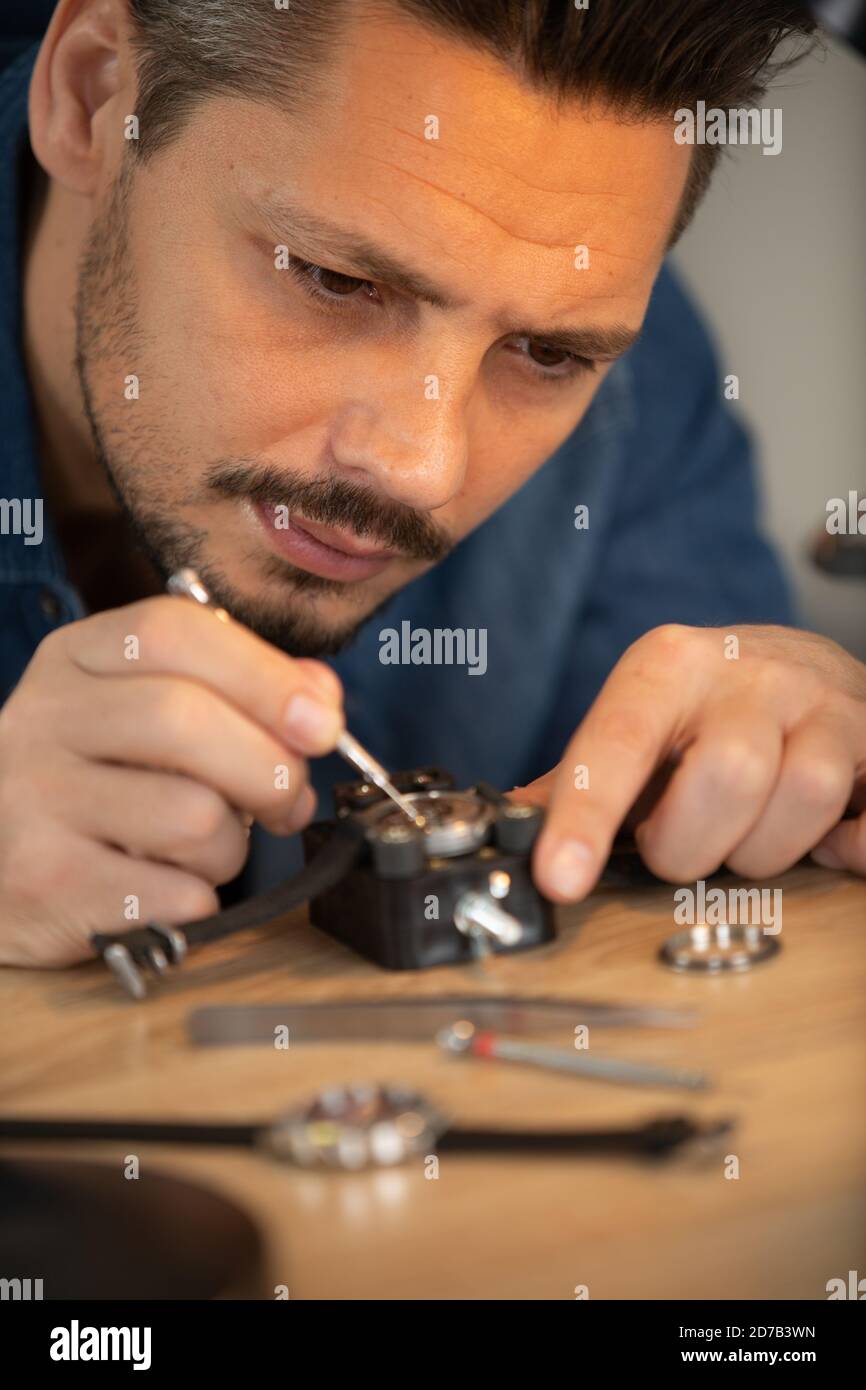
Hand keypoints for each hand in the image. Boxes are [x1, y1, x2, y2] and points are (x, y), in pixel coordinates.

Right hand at [0, 596, 343, 965]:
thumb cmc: (98, 783)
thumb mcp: (151, 712)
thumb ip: (242, 691)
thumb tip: (320, 698)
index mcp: (78, 658)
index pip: (173, 632)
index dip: (264, 675)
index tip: (322, 723)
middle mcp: (43, 716)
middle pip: (185, 719)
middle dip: (269, 768)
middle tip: (288, 802)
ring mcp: (35, 798)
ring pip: (191, 815)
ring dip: (231, 846)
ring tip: (208, 849)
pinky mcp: (45, 880)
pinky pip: (174, 891)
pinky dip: (197, 897)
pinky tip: (167, 887)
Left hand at [512, 625, 865, 900]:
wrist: (803, 667)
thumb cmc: (705, 712)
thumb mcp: (637, 725)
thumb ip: (579, 778)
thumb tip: (508, 823)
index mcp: (668, 668)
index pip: (619, 741)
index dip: (587, 815)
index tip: (561, 879)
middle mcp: (750, 674)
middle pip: (726, 773)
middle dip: (691, 843)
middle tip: (680, 848)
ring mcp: (825, 703)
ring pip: (804, 793)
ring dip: (766, 849)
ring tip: (749, 837)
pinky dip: (852, 848)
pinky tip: (828, 843)